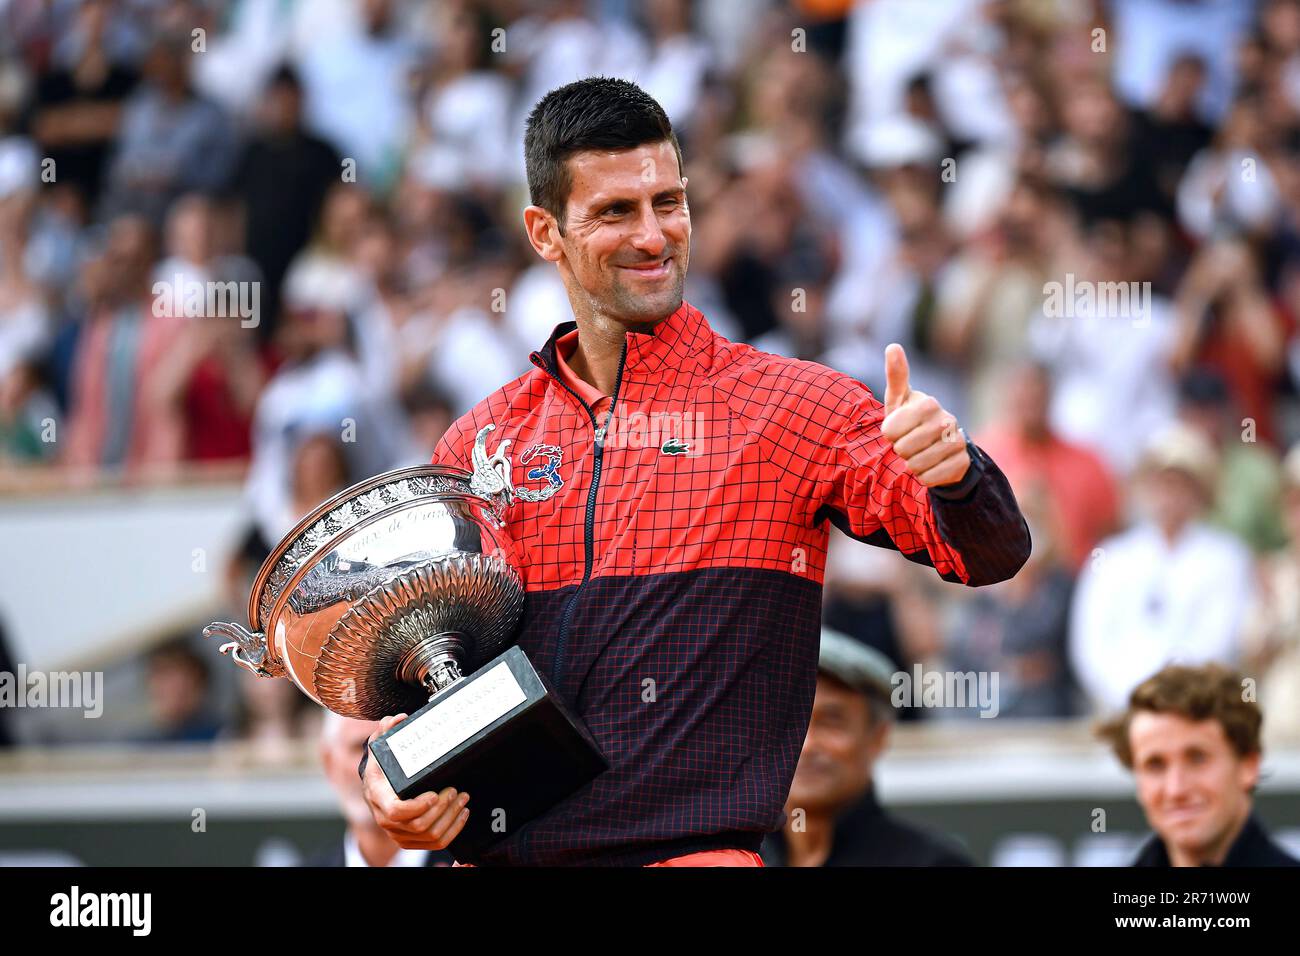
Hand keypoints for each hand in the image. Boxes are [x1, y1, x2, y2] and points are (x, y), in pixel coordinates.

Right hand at [362, 713, 470, 849]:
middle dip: (442, 808)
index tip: (434, 794)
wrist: (375, 789)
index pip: (395, 811)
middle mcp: (386, 819)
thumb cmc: (381, 769)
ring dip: (451, 817)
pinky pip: (435, 843)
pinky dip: (453, 830)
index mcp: (378, 797)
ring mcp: (398, 832)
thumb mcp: (380, 749)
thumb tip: (396, 719)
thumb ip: (386, 732)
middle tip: (455, 791)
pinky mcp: (410, 840)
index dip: (417, 806)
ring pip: (429, 835)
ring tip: (462, 798)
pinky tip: (462, 814)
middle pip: (417, 825)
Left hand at [880, 343, 970, 487]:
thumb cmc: (912, 420)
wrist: (940, 446)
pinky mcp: (962, 463)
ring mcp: (957, 441)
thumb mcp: (900, 400)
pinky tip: (931, 465)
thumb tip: (892, 346)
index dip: (889, 435)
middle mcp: (947, 420)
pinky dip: (924, 477)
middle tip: (910, 443)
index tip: (899, 429)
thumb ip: (896, 376)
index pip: (889, 432)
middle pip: (902, 450)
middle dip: (900, 450)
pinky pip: (929, 479)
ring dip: (912, 464)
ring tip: (920, 453)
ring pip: (915, 466)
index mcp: (928, 403)